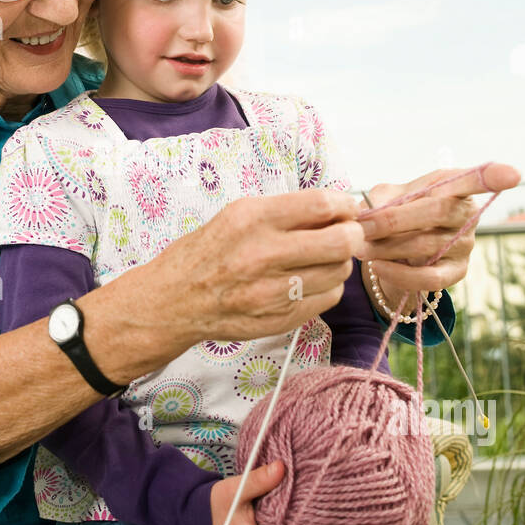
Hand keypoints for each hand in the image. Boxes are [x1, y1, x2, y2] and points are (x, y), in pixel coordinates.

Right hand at [148, 188, 365, 346]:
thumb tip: (335, 208)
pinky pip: (327, 299)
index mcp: (252, 219)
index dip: (345, 205)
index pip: (322, 205)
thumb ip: (285, 212)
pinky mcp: (278, 319)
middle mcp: (263, 254)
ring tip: (320, 260)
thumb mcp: (236, 216)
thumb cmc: (204, 254)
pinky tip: (307, 282)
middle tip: (346, 235)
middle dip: (352, 235)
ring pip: (338, 272)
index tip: (346, 209)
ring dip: (338, 263)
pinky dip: (326, 288)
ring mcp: (271, 291)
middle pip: (341, 242)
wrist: (172, 301)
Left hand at [358, 162, 520, 309]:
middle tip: (362, 227)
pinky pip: (428, 277)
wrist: (395, 249)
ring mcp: (465, 244)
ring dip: (387, 247)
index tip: (513, 174)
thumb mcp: (385, 197)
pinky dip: (398, 273)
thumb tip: (369, 212)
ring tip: (361, 246)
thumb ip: (379, 199)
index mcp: (452, 185)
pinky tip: (377, 267)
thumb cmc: (395, 213)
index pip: (476, 179)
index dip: (493, 176)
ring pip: (426, 244)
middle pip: (438, 211)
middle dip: (394, 220)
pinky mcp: (457, 272)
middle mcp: (467, 213)